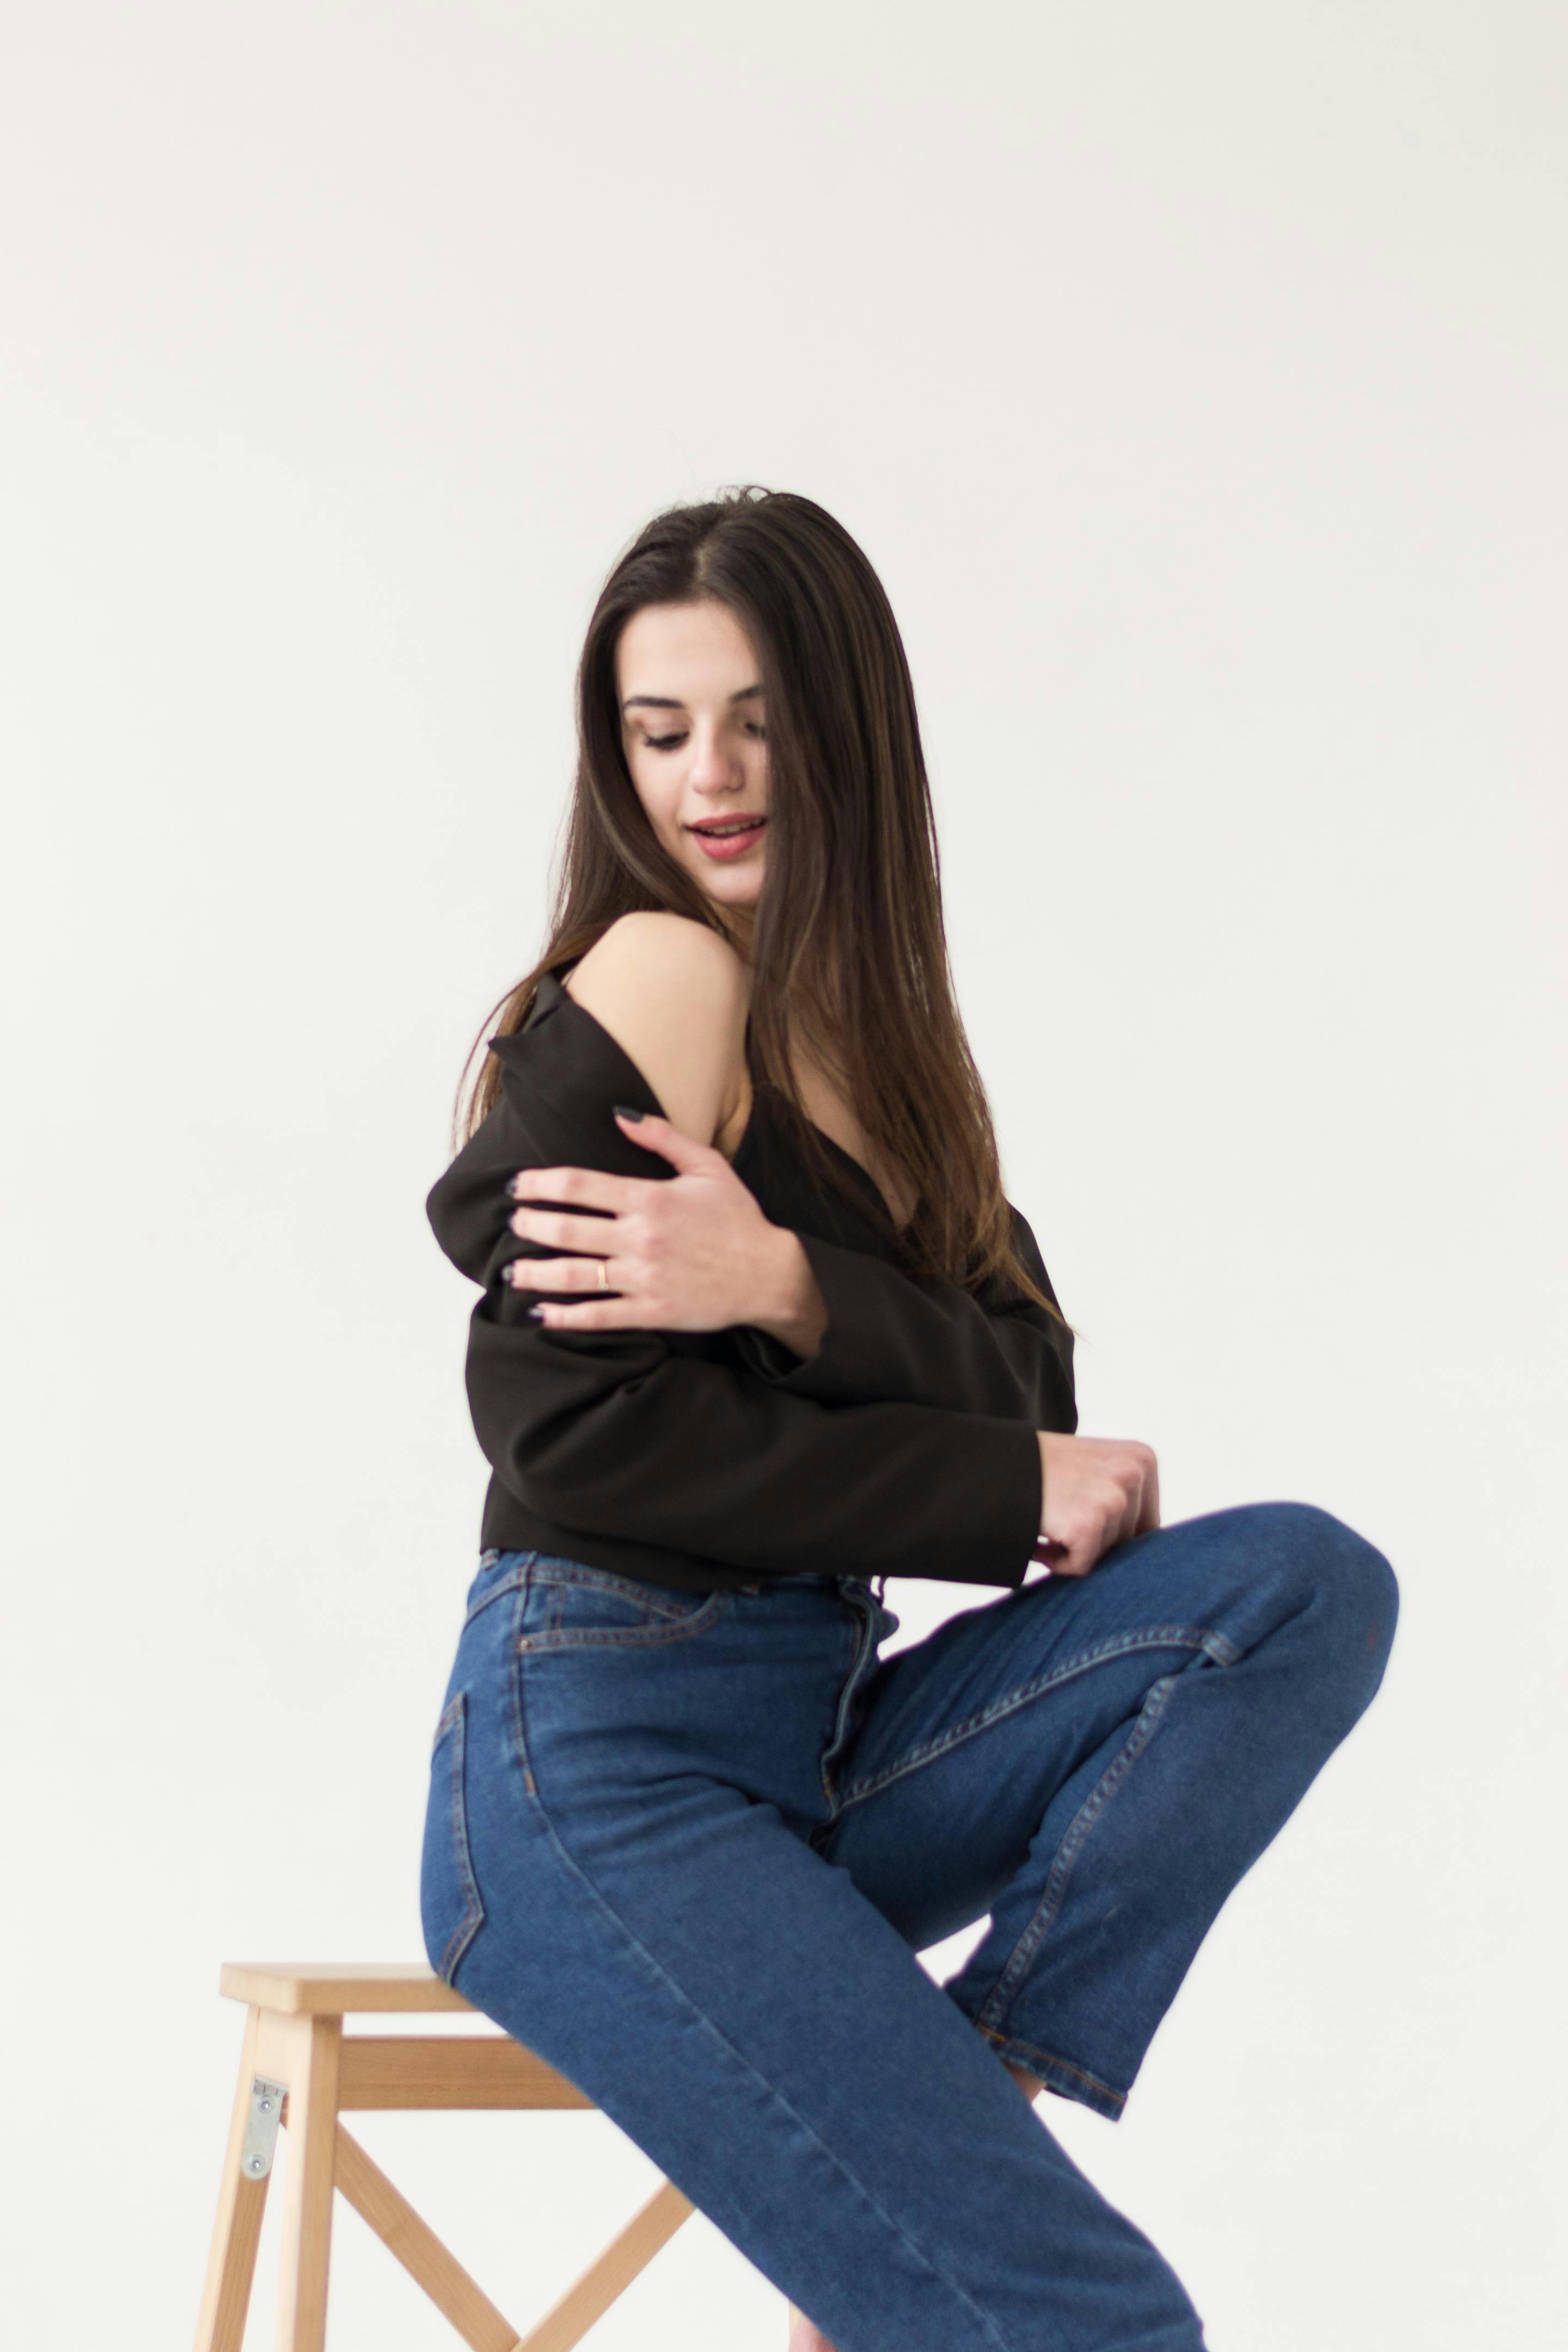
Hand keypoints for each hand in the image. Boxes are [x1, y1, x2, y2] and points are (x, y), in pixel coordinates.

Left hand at [503, 1107, 827, 1352]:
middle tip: (512, 1224)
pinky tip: (540, 1314)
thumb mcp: (708, 1166)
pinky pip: (598, 1316)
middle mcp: (641, 1238)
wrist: (770, 1275)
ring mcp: (644, 1278)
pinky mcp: (651, 1312)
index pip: (578, 1186)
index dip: (539, 1184)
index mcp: (650, 1198)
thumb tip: (619, 1113)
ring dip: (535, 1273)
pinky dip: (565, 1317)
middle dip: (529, 1225)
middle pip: (566, 1229)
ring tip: (510, 1271)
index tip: (517, 1186)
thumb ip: (662, 1137)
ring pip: (574, 1275)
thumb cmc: (738, 1219)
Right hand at [1032, 1433, 1159, 1577]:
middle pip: (1129, 1543)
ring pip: (1105, 1555)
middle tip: (1058, 1512)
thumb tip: (1147, 1553)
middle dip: (1092, 1542)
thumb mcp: (1095, 1469)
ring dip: (1072, 1548)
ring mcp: (1113, 1497)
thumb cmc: (1039, 1469)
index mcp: (1142, 1458)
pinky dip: (1055, 1561)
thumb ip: (1123, 1495)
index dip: (1110, 1533)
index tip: (1079, 1509)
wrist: (989, 1463)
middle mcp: (1134, 1473)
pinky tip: (1040, 1532)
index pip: (1146, 1526)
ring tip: (1048, 1517)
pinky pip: (1080, 1567)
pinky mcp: (1088, 1523)